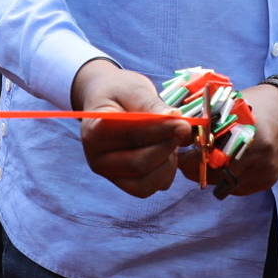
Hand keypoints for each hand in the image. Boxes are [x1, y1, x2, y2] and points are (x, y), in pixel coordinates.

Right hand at [73, 58, 186, 196]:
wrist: (108, 100)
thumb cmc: (120, 92)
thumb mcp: (134, 90)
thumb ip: (154, 106)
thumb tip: (179, 122)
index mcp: (94, 132)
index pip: (132, 136)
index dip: (161, 131)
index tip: (183, 123)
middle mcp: (98, 159)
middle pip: (138, 164)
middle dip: (166, 147)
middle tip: (183, 129)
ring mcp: (111, 175)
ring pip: (146, 183)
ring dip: (168, 162)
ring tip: (171, 138)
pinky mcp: (126, 183)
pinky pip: (152, 187)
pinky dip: (166, 171)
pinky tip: (167, 151)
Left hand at [180, 82, 277, 200]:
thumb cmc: (256, 103)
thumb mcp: (230, 106)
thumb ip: (208, 123)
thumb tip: (179, 138)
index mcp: (244, 128)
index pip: (208, 154)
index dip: (191, 159)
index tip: (181, 156)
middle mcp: (256, 150)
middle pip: (216, 174)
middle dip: (199, 170)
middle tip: (190, 163)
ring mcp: (265, 167)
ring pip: (227, 184)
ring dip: (214, 176)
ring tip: (209, 163)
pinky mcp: (269, 179)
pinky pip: (240, 189)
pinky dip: (230, 181)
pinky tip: (229, 167)